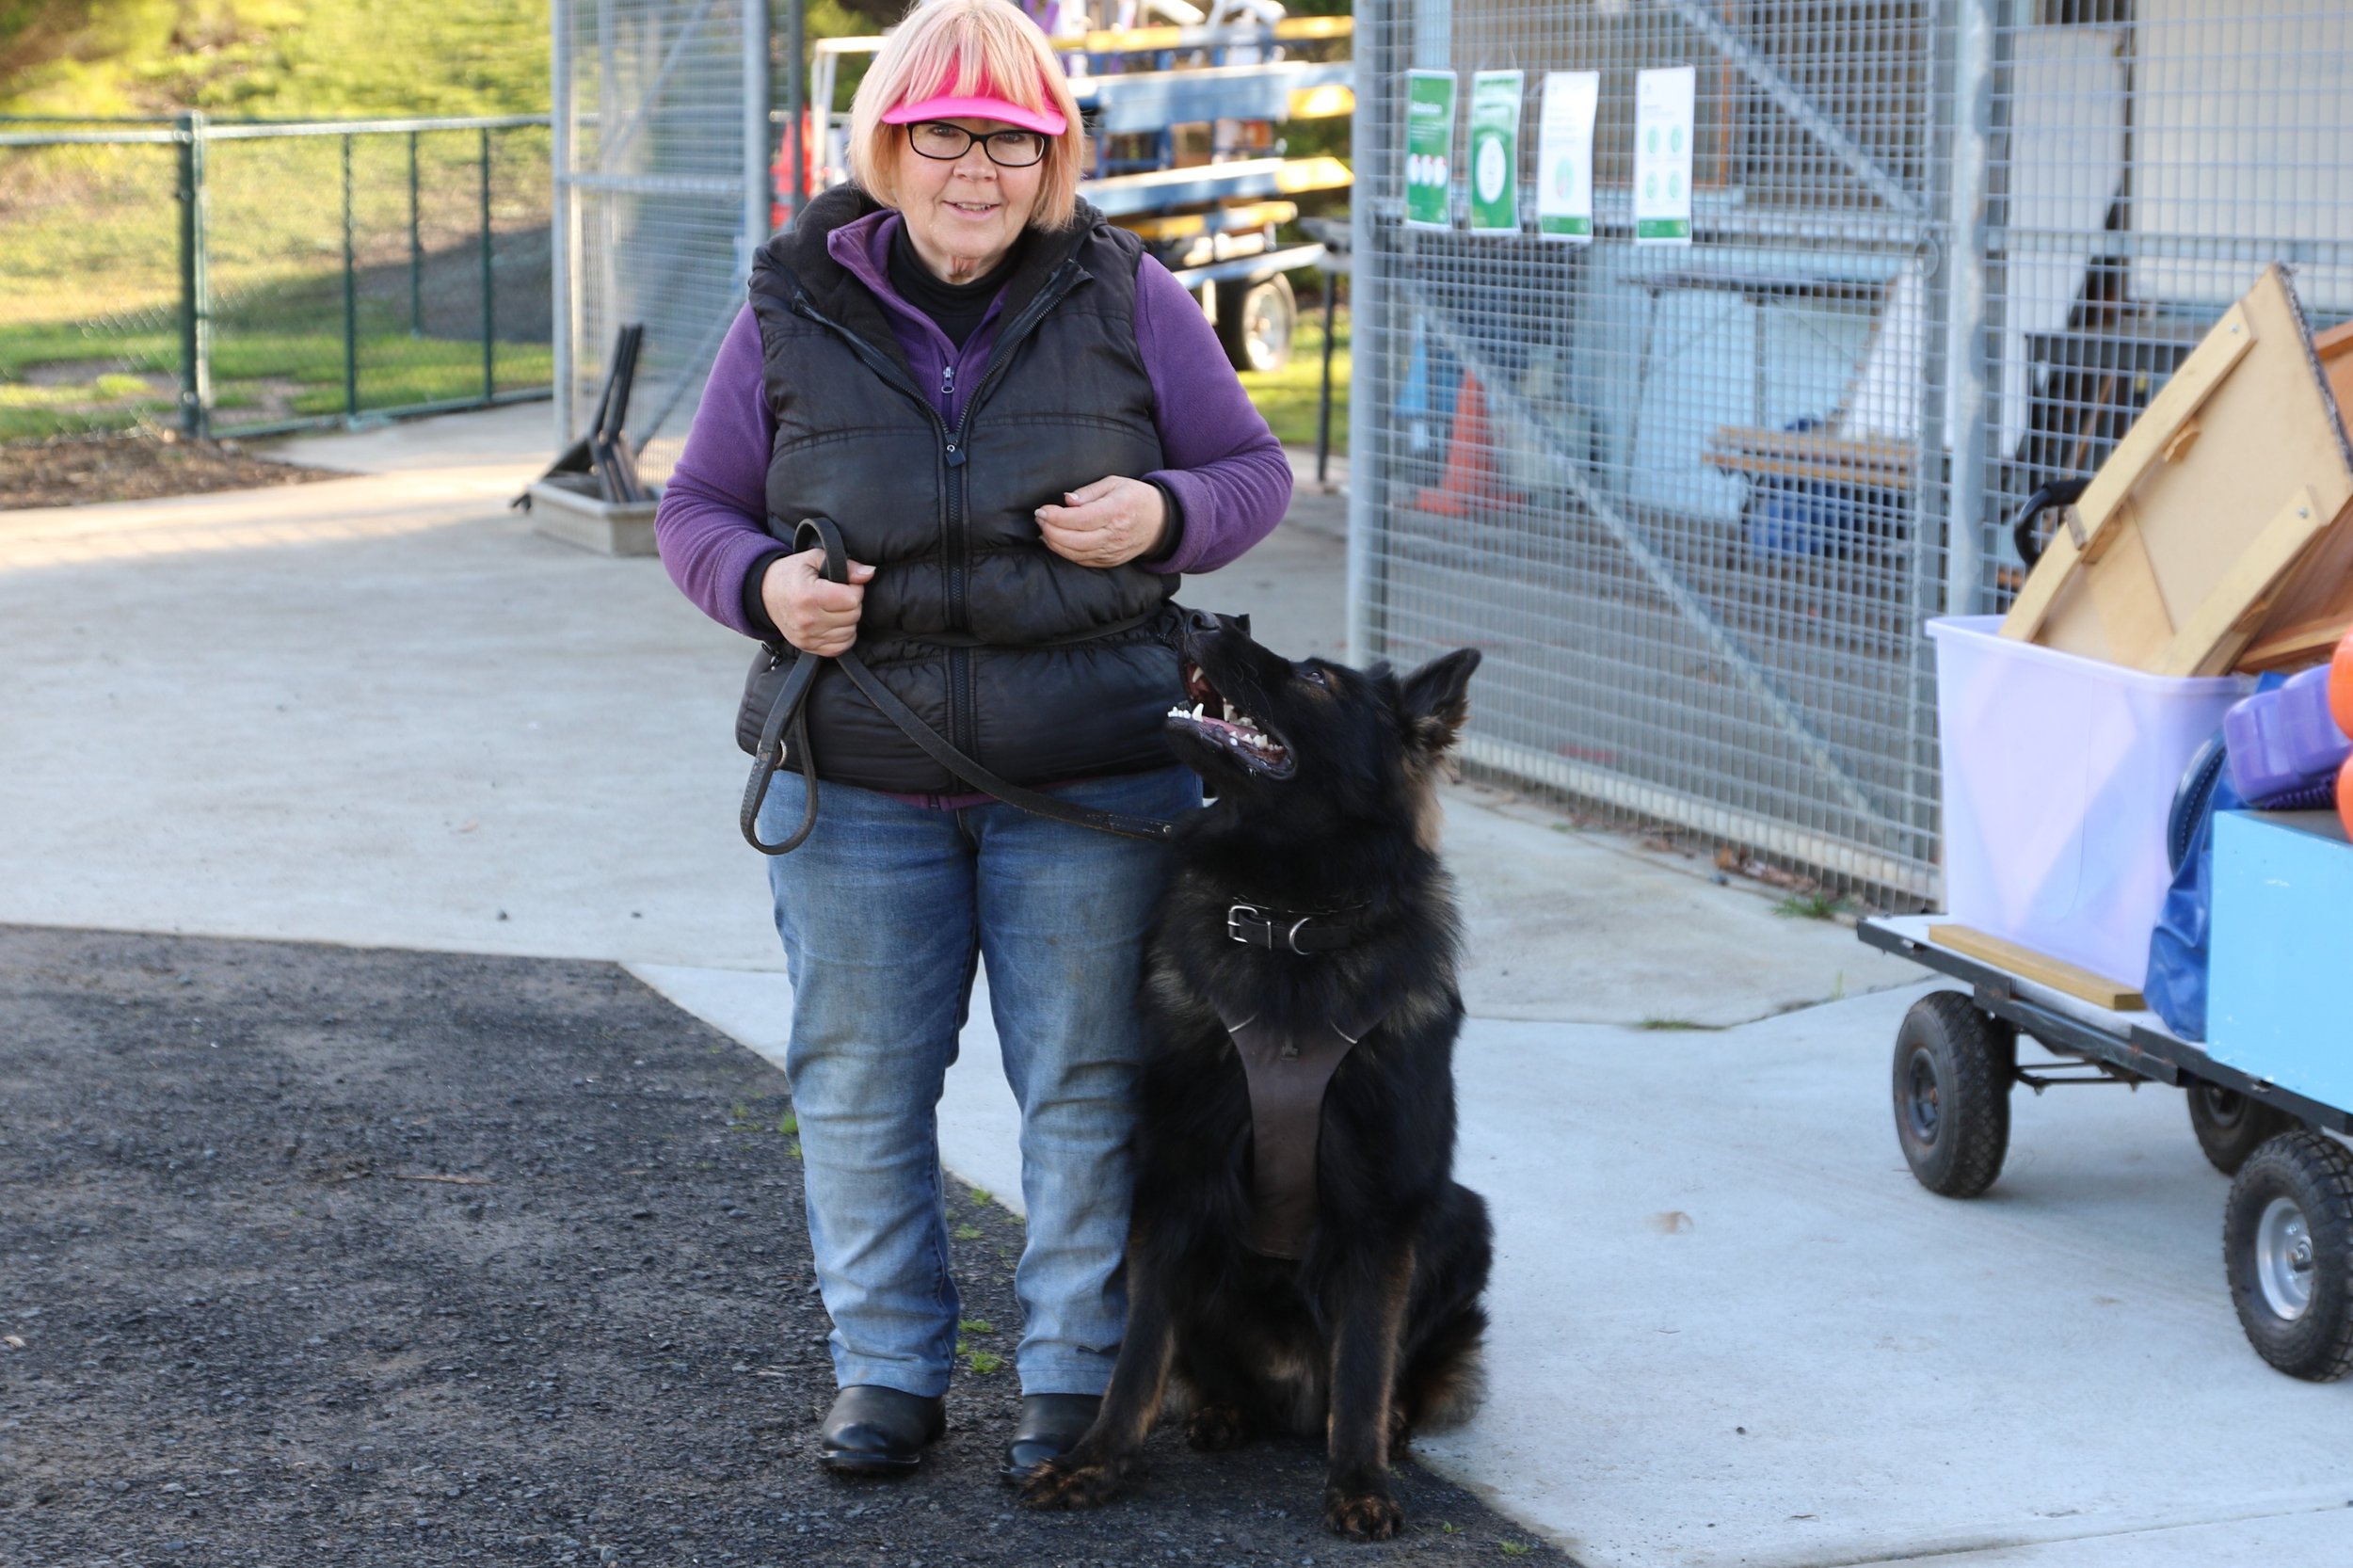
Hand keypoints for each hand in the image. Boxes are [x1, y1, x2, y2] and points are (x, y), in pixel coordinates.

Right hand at [761, 547, 876, 656]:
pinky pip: (840, 647)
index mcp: (809, 596)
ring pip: (850, 633)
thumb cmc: (790, 574)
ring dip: (848, 620)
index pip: (852, 599)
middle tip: (838, 595)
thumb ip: (846, 565)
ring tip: (834, 608)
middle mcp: (808, 620)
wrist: (764, 593)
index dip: (854, 589)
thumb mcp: (814, 559)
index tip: (845, 584)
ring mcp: (807, 637)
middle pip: (853, 616)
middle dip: (851, 603)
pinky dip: (843, 636)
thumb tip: (869, 573)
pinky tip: (833, 623)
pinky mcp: (808, 647)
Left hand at [1034, 476, 1168, 568]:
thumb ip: (1089, 491)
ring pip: (1076, 553)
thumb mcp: (1114, 483)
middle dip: (1051, 530)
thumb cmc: (1135, 498)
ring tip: (1044, 529)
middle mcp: (1114, 535)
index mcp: (1116, 511)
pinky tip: (1054, 541)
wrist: (1159, 522)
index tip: (1042, 510)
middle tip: (1040, 518)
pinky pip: (1082, 561)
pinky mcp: (1110, 561)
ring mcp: (1112, 551)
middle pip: (1074, 540)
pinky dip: (1064, 553)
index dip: (1057, 517)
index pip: (1080, 519)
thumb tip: (1067, 500)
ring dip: (1054, 543)